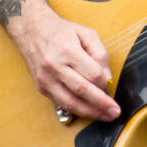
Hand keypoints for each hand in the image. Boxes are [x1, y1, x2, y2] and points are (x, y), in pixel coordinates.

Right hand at [8, 4, 120, 120]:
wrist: (31, 29)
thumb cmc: (60, 31)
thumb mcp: (86, 33)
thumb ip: (100, 53)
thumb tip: (107, 77)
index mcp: (67, 51)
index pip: (92, 74)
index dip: (104, 83)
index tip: (110, 85)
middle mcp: (54, 67)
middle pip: (82, 91)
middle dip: (101, 104)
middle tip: (115, 112)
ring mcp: (46, 79)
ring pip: (70, 102)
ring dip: (89, 112)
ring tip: (104, 116)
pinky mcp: (42, 87)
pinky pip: (61, 103)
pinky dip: (76, 110)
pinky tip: (88, 111)